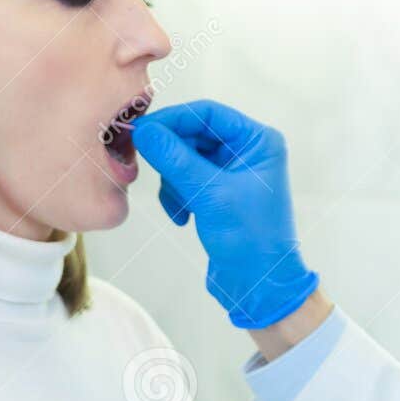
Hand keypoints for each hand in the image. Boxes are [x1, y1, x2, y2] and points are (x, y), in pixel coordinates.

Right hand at [131, 100, 318, 329]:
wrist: (258, 286)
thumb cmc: (251, 240)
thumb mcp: (211, 195)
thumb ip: (176, 160)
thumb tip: (144, 131)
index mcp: (258, 141)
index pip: (208, 114)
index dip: (173, 120)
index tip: (141, 131)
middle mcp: (246, 151)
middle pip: (193, 135)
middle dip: (171, 157)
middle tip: (149, 168)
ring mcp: (231, 172)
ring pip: (184, 159)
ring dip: (173, 182)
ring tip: (179, 207)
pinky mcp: (217, 193)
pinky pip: (185, 180)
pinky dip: (177, 196)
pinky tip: (183, 218)